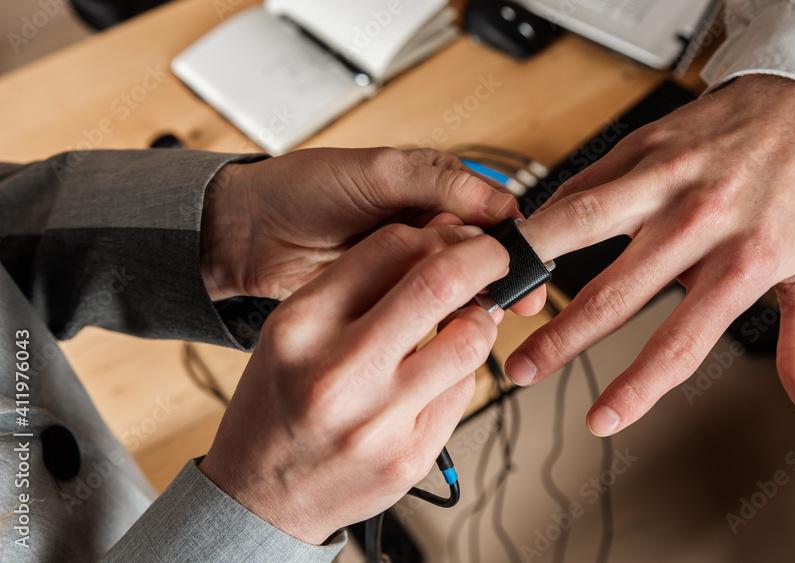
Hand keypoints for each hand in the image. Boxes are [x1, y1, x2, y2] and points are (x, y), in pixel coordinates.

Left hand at [199, 147, 518, 300]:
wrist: (247, 233)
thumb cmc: (301, 189)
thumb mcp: (375, 173)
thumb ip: (439, 184)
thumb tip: (500, 203)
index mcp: (433, 184)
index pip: (490, 211)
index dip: (511, 238)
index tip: (525, 263)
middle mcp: (426, 223)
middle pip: (479, 253)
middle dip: (495, 275)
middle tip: (511, 299)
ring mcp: (408, 262)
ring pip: (456, 284)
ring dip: (470, 299)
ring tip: (481, 315)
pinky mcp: (389, 295)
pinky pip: (426, 309)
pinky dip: (441, 318)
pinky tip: (448, 327)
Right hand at [199, 222, 509, 544]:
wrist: (259, 498)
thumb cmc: (278, 404)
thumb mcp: (292, 331)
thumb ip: (358, 286)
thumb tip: (440, 244)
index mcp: (301, 326)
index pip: (390, 247)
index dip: (440, 232)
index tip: (460, 235)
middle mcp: (338, 372)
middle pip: (439, 283)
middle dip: (483, 258)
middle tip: (495, 257)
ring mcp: (378, 421)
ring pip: (469, 339)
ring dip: (482, 319)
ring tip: (470, 318)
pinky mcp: (410, 456)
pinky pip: (464, 392)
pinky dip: (462, 371)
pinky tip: (442, 372)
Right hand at [510, 75, 794, 433]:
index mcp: (743, 262)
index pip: (679, 341)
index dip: (636, 388)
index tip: (600, 420)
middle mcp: (698, 221)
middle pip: (615, 293)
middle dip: (561, 340)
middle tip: (522, 371)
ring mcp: (665, 179)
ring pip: (583, 223)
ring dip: (534, 261)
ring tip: (494, 291)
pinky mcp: (642, 147)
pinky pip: (583, 181)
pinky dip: (550, 211)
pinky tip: (526, 238)